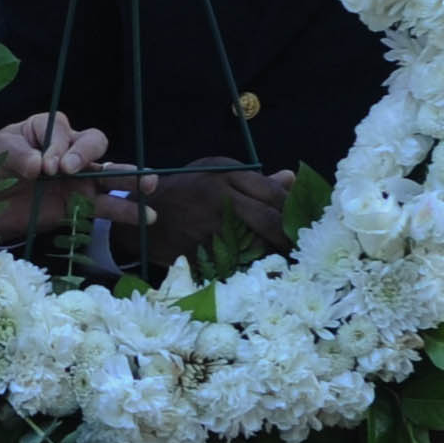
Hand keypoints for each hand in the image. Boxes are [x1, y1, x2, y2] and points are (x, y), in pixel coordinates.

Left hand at [0, 112, 145, 248]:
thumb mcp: (0, 152)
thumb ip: (19, 155)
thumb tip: (40, 166)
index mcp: (48, 130)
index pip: (65, 131)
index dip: (58, 147)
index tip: (42, 165)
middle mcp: (68, 151)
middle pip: (93, 143)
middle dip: (86, 154)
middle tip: (68, 170)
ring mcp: (76, 179)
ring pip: (108, 173)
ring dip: (129, 178)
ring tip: (149, 184)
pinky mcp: (76, 205)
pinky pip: (104, 206)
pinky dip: (126, 210)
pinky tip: (146, 214)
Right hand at [132, 161, 291, 265]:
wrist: (139, 216)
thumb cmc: (183, 191)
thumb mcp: (214, 173)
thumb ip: (253, 178)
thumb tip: (292, 178)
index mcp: (224, 175)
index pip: (273, 193)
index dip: (293, 209)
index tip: (303, 221)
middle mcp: (219, 199)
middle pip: (269, 220)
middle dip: (289, 235)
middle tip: (299, 245)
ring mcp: (208, 227)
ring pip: (256, 244)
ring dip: (273, 253)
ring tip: (283, 257)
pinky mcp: (199, 251)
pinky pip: (234, 262)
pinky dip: (248, 267)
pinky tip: (256, 269)